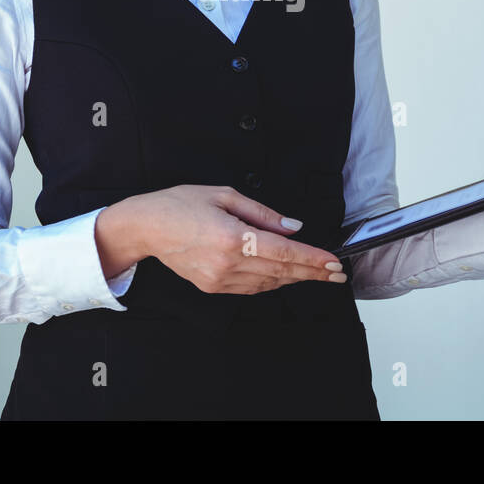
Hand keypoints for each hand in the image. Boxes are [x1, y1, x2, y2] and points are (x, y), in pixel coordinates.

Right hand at [123, 184, 348, 294]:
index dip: (313, 259)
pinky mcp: (212, 287)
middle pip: (281, 272)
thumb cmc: (181, 204)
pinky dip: (271, 282)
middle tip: (337, 274)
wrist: (146, 227)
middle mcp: (228, 263)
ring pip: (268, 284)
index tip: (334, 263)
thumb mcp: (225, 195)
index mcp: (233, 236)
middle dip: (313, 273)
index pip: (284, 252)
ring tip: (316, 273)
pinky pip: (251, 288)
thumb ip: (263, 214)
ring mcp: (219, 279)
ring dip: (294, 279)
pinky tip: (283, 275)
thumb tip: (293, 227)